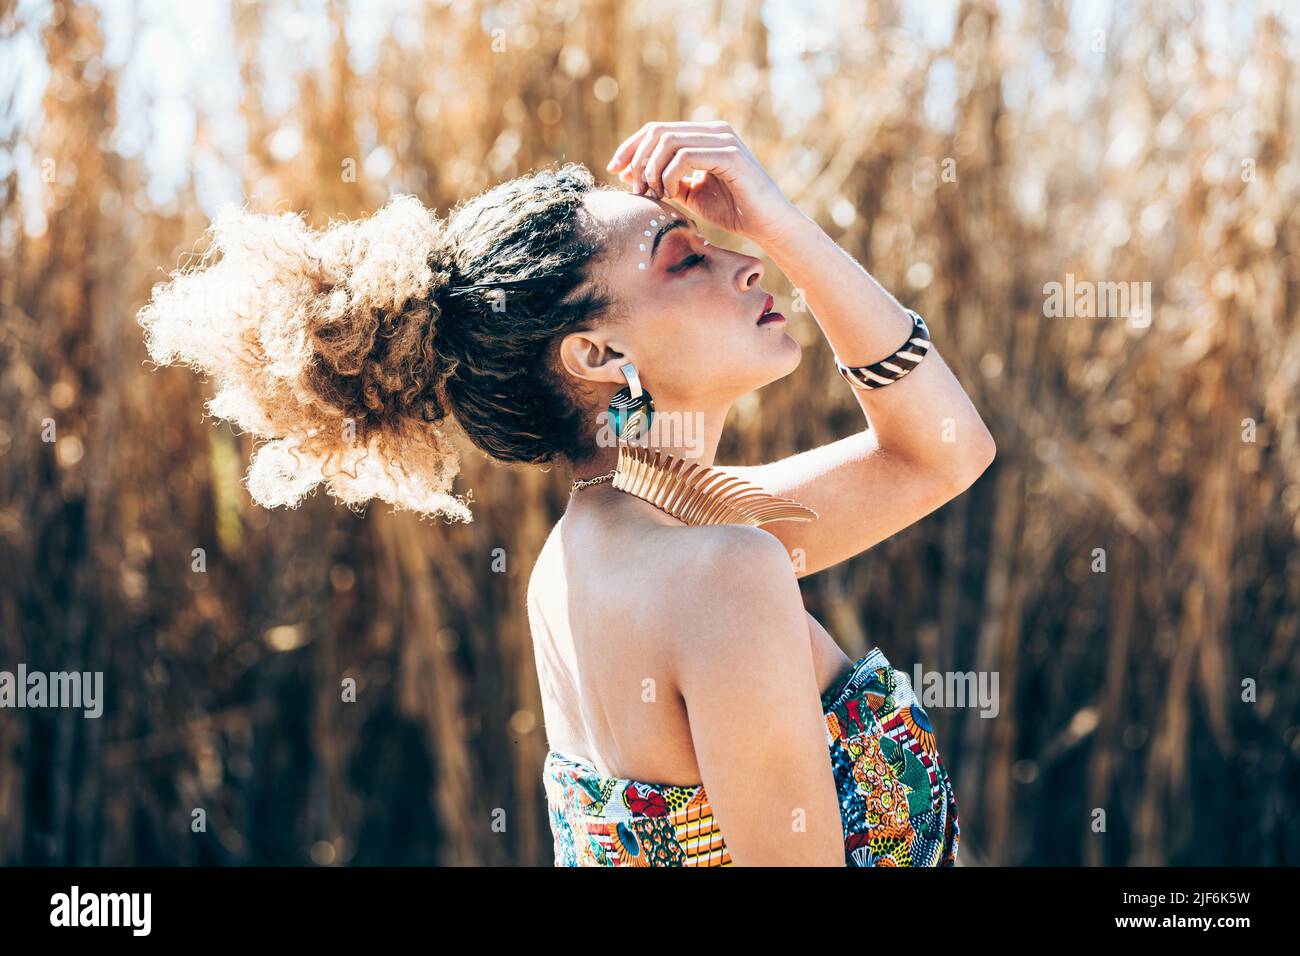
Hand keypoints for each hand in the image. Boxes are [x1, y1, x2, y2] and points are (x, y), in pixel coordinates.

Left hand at [605, 120, 800, 246]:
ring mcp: (723, 140)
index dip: (631, 148)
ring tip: (653, 194)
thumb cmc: (733, 211)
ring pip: (668, 141)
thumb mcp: (690, 194)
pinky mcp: (730, 155)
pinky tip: (670, 193)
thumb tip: (630, 174)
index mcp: (704, 136)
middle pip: (658, 131)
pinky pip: (685, 156)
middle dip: (637, 159)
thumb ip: (665, 180)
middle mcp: (714, 130)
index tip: (615, 171)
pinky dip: (669, 175)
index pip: (657, 130)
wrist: (767, 224)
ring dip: (652, 169)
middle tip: (635, 189)